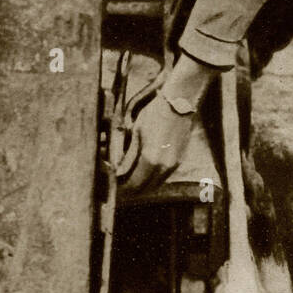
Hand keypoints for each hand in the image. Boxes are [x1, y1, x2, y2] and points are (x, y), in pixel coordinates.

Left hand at [118, 53, 223, 193]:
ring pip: (154, 185)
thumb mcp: (136, 132)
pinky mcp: (178, 161)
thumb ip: (128, 155)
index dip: (122, 187)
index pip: (133, 184)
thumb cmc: (155, 114)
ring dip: (142, 184)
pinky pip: (162, 177)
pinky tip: (143, 170)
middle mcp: (164, 167)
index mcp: (151, 160)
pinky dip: (152, 177)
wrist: (179, 103)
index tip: (113, 183)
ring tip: (129, 177)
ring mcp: (173, 165)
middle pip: (144, 189)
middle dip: (130, 188)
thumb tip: (118, 170)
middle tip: (119, 183)